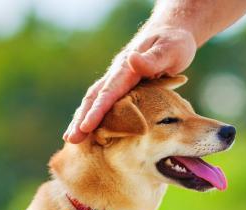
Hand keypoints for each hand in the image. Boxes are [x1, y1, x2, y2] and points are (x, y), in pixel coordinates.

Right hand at [63, 26, 196, 142]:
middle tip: (71, 139)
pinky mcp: (121, 87)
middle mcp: (117, 74)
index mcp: (126, 68)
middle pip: (94, 98)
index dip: (97, 111)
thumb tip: (131, 60)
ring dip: (82, 119)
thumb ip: (153, 58)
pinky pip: (104, 103)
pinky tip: (86, 130)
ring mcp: (117, 81)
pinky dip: (92, 116)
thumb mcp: (170, 49)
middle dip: (81, 118)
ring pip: (95, 101)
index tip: (85, 126)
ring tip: (71, 139)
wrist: (171, 34)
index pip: (109, 92)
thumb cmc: (174, 43)